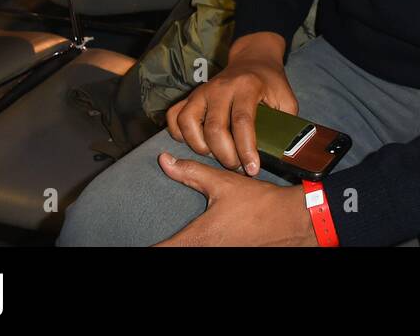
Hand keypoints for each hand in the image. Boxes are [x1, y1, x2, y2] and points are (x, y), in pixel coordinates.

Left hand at [154, 155, 316, 246]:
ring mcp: (219, 257)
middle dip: (163, 248)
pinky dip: (198, 247)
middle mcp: (206, 252)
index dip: (146, 250)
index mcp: (199, 237)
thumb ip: (191, 173)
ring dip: (180, 247)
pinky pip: (208, 254)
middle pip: (173, 254)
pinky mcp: (231, 256)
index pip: (162, 252)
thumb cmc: (260, 203)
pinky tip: (199, 241)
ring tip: (171, 240)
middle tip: (148, 241)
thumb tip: (165, 161)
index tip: (126, 243)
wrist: (293, 221)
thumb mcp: (223, 183)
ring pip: (189, 254)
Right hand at [166, 34, 295, 175]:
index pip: (242, 122)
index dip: (246, 149)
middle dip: (224, 155)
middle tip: (236, 165)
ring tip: (216, 154)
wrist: (253, 59)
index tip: (252, 169)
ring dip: (200, 146)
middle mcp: (221, 87)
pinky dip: (179, 134)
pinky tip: (196, 142)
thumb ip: (284, 123)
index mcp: (247, 87)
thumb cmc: (270, 83)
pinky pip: (174, 117)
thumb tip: (280, 153)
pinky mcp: (190, 95)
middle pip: (214, 128)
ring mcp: (202, 90)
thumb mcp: (286, 99)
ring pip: (188, 123)